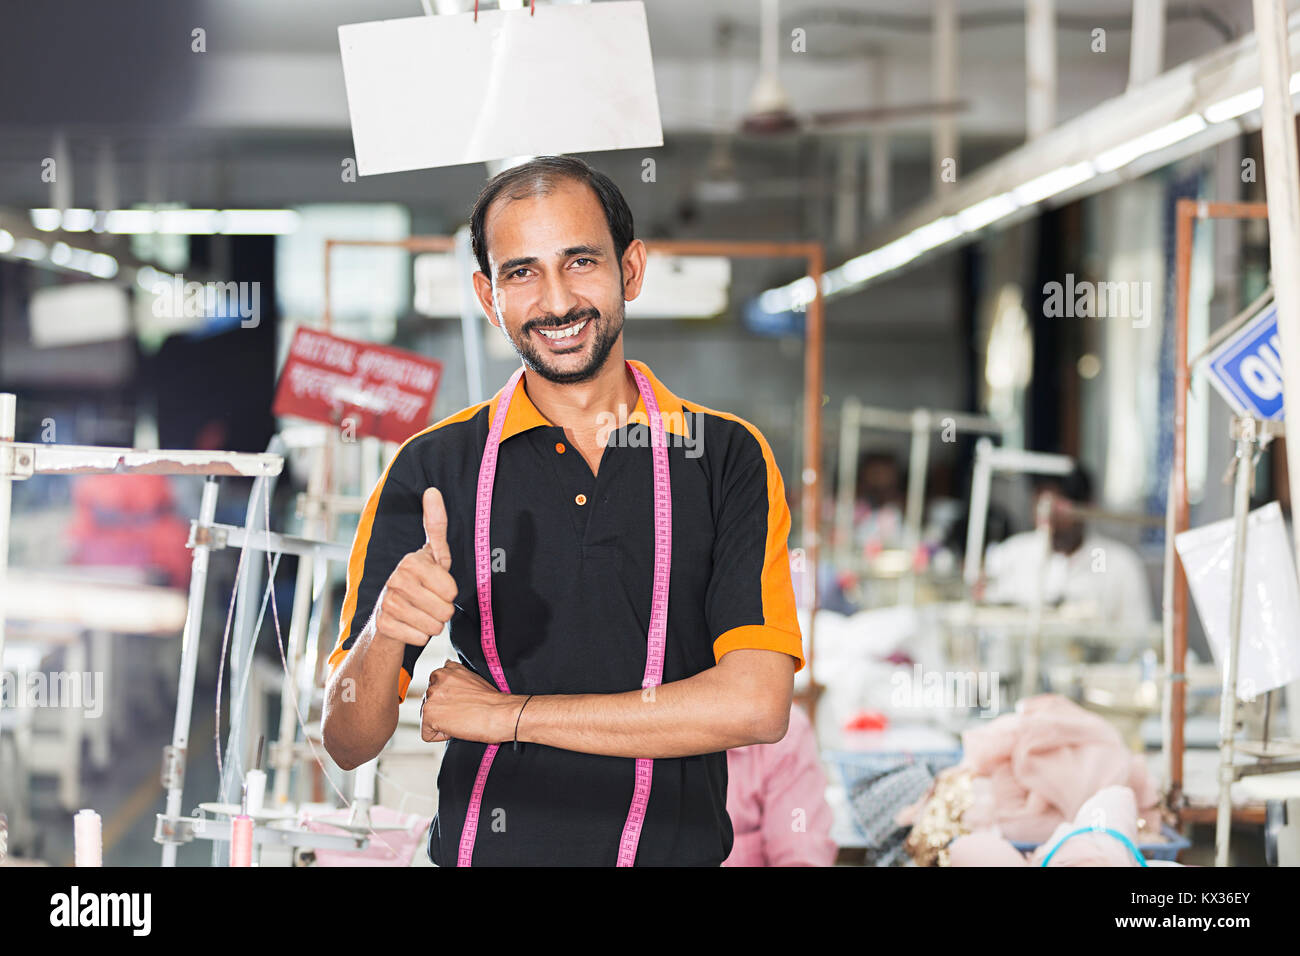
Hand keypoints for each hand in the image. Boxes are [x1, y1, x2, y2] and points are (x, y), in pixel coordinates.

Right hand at [370, 487, 458, 647]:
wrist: (388, 617)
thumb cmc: (419, 583)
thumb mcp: (434, 555)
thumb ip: (436, 524)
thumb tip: (432, 490)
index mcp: (412, 561)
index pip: (452, 590)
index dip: (450, 593)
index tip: (437, 586)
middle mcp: (396, 579)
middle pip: (445, 610)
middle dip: (443, 612)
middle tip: (429, 603)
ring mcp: (387, 603)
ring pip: (434, 627)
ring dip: (432, 625)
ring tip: (420, 614)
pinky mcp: (383, 625)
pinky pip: (421, 639)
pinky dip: (420, 637)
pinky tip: (410, 626)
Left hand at [420, 659, 516, 743]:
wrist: (500, 713)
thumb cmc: (493, 701)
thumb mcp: (473, 680)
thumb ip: (456, 679)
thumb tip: (450, 686)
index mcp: (447, 669)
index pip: (436, 688)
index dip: (449, 700)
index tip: (463, 703)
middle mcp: (436, 678)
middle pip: (430, 703)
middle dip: (443, 711)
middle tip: (464, 712)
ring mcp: (431, 696)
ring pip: (428, 718)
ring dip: (442, 722)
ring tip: (462, 719)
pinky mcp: (429, 714)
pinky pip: (427, 734)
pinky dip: (441, 736)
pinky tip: (457, 728)